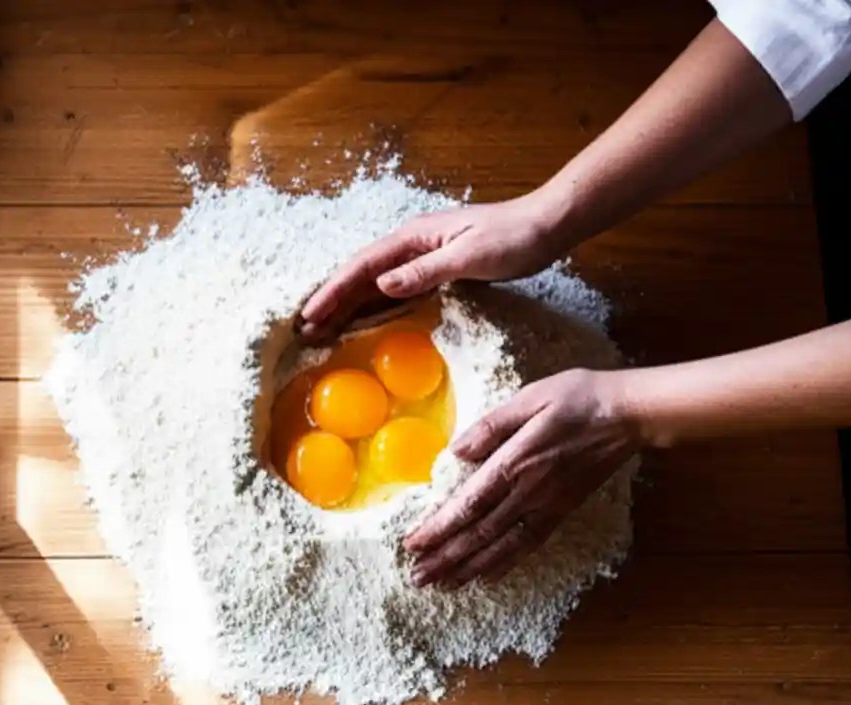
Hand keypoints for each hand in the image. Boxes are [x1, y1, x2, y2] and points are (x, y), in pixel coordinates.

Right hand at [299, 194, 563, 341]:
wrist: (545, 226)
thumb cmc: (512, 238)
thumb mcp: (468, 256)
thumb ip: (425, 271)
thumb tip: (383, 285)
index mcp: (413, 237)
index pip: (363, 266)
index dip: (334, 291)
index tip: (311, 314)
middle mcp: (411, 245)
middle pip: (361, 276)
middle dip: (332, 302)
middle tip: (305, 331)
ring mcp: (422, 257)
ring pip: (375, 285)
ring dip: (348, 307)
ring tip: (322, 330)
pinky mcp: (436, 271)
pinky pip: (396, 292)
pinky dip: (375, 308)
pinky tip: (363, 323)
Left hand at [404, 369, 641, 588]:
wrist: (629, 414)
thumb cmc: (577, 397)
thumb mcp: (530, 397)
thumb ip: (492, 426)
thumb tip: (456, 451)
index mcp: (516, 461)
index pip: (469, 504)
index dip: (439, 528)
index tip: (412, 544)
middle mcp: (530, 491)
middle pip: (480, 534)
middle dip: (446, 557)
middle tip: (416, 578)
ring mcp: (548, 505)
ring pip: (502, 546)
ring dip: (469, 568)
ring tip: (442, 585)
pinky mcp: (563, 510)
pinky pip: (530, 544)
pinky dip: (505, 563)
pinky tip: (486, 576)